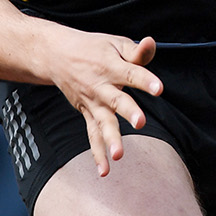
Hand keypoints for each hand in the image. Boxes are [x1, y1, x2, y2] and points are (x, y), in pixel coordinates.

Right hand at [46, 30, 163, 176]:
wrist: (56, 55)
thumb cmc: (93, 48)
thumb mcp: (115, 43)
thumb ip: (136, 51)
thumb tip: (152, 43)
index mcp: (111, 66)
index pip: (131, 73)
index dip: (146, 80)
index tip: (159, 89)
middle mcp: (101, 86)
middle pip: (116, 100)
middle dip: (128, 111)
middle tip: (140, 122)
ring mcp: (92, 102)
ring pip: (102, 122)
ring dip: (110, 139)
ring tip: (119, 155)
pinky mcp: (87, 113)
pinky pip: (91, 135)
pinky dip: (97, 153)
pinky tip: (104, 172)